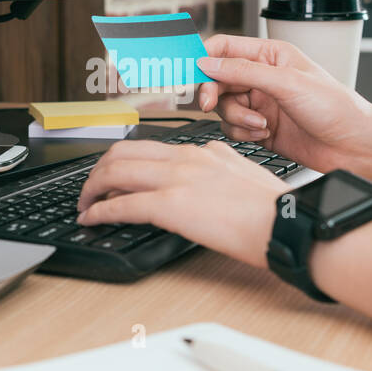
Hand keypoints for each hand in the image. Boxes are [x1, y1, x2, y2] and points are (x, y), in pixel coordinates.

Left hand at [77, 139, 286, 267]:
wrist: (286, 222)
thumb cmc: (274, 210)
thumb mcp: (242, 176)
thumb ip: (216, 171)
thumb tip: (198, 180)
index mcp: (204, 150)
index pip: (150, 148)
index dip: (123, 162)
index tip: (114, 177)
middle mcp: (186, 158)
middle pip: (123, 153)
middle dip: (98, 171)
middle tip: (90, 188)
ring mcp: (176, 179)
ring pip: (115, 173)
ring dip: (91, 189)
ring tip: (84, 204)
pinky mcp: (170, 205)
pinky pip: (121, 205)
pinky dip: (99, 211)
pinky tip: (91, 219)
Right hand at [195, 35, 371, 174]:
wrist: (355, 145)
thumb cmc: (336, 108)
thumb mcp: (287, 82)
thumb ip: (244, 71)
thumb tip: (208, 63)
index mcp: (271, 55)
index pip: (225, 48)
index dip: (203, 57)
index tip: (190, 72)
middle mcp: (264, 77)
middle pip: (218, 79)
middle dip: (213, 93)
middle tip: (209, 104)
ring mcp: (261, 103)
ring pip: (224, 107)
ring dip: (236, 118)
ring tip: (260, 123)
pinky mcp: (261, 128)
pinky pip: (234, 128)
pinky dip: (243, 132)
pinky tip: (264, 133)